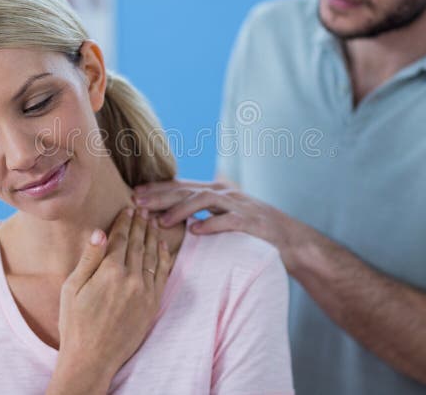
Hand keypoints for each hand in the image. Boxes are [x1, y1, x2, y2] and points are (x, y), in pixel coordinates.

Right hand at [50, 207, 172, 393]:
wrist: (92, 358)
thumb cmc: (76, 323)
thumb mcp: (73, 288)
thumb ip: (89, 258)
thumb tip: (100, 231)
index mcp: (109, 271)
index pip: (120, 238)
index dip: (124, 221)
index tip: (128, 208)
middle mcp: (131, 278)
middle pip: (138, 242)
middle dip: (140, 223)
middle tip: (142, 209)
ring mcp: (145, 291)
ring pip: (152, 255)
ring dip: (153, 235)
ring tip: (152, 221)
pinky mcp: (153, 303)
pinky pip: (162, 273)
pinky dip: (164, 256)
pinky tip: (163, 245)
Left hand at [134, 179, 309, 271]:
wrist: (291, 239)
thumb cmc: (252, 231)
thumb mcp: (224, 217)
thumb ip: (201, 213)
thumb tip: (169, 216)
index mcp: (216, 192)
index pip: (181, 186)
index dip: (157, 189)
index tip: (134, 193)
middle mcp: (225, 194)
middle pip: (187, 189)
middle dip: (160, 195)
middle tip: (137, 203)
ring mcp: (239, 206)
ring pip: (204, 200)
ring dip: (181, 209)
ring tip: (161, 221)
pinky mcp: (252, 222)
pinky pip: (229, 221)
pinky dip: (211, 225)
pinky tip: (195, 231)